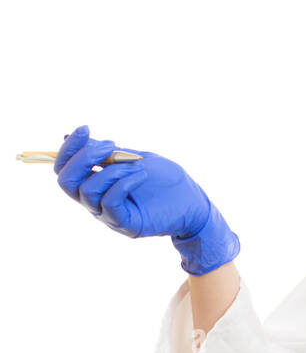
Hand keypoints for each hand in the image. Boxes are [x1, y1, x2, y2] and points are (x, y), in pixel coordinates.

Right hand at [54, 124, 240, 274]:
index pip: (65, 169)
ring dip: (111, 171)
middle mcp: (96, 200)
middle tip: (110, 147)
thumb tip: (68, 137)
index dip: (69, 148)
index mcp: (95, 183)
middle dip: (83, 158)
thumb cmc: (166, 181)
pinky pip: (109, 203)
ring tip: (136, 166)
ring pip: (87, 192)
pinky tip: (140, 175)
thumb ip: (105, 153)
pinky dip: (122, 184)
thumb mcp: (133, 159)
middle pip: (66, 182)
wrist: (194, 203)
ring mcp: (108, 214)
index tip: (85, 129)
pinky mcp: (125, 224)